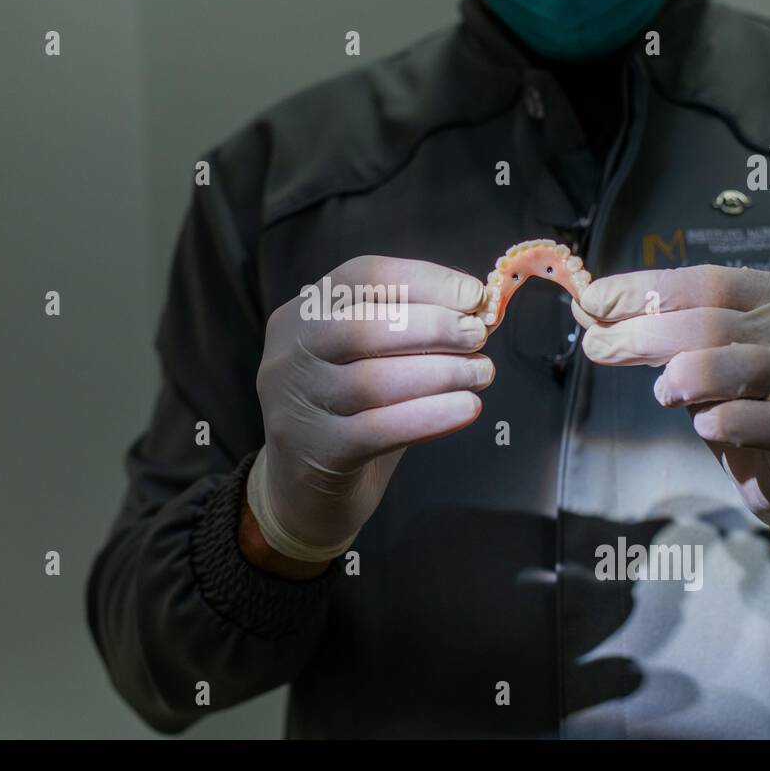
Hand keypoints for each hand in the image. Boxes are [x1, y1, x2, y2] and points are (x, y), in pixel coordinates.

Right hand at [252, 256, 492, 560]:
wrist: (304, 493)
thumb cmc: (349, 413)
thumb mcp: (366, 359)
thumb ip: (408, 328)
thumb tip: (474, 305)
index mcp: (300, 316)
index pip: (360, 277)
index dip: (422, 280)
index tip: (473, 294)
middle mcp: (288, 355)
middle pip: (364, 326)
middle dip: (434, 327)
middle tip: (478, 336)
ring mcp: (296, 405)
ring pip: (374, 379)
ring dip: (441, 372)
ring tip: (481, 373)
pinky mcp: (317, 452)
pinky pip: (381, 429)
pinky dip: (431, 415)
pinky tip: (466, 408)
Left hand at [575, 265, 769, 546]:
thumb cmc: (751, 404)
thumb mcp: (710, 356)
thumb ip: (665, 331)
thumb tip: (589, 308)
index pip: (703, 282)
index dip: (642, 290)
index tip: (590, 302)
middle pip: (708, 322)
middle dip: (640, 334)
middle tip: (596, 346)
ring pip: (729, 366)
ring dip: (679, 378)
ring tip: (665, 391)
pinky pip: (747, 421)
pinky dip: (715, 422)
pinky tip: (706, 424)